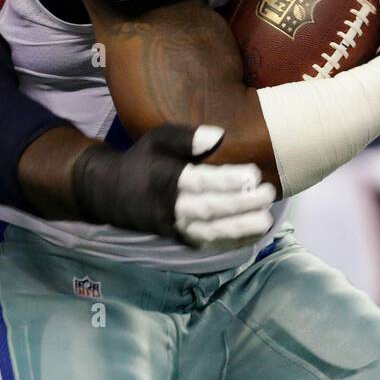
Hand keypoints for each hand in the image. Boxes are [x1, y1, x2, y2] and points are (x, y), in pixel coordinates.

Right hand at [71, 124, 276, 249]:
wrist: (111, 194)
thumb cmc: (143, 160)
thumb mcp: (158, 138)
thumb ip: (187, 137)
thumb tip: (220, 136)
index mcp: (166, 178)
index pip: (201, 182)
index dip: (227, 180)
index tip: (253, 174)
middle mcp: (171, 206)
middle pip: (209, 209)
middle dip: (241, 204)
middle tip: (268, 193)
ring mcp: (175, 227)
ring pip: (210, 232)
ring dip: (240, 228)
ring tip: (266, 219)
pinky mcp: (179, 239)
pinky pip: (207, 244)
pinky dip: (231, 242)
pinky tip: (254, 233)